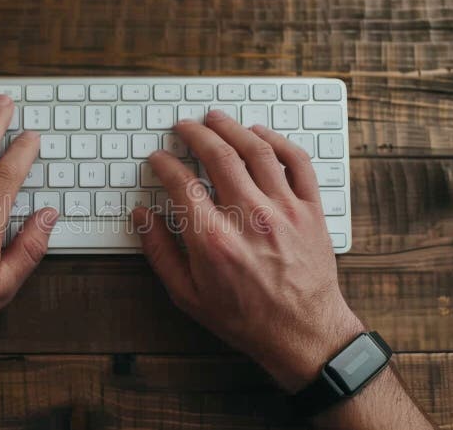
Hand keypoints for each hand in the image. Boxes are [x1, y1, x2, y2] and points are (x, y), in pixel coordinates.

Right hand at [132, 110, 363, 391]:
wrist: (302, 334)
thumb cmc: (245, 318)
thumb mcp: (188, 296)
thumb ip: (160, 252)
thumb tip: (142, 216)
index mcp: (213, 240)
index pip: (181, 182)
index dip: (164, 164)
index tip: (158, 159)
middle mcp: (249, 217)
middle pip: (218, 155)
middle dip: (195, 133)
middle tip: (184, 126)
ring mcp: (283, 210)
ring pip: (256, 150)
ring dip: (232, 128)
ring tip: (216, 119)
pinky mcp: (310, 210)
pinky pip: (297, 162)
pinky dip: (278, 141)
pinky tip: (261, 135)